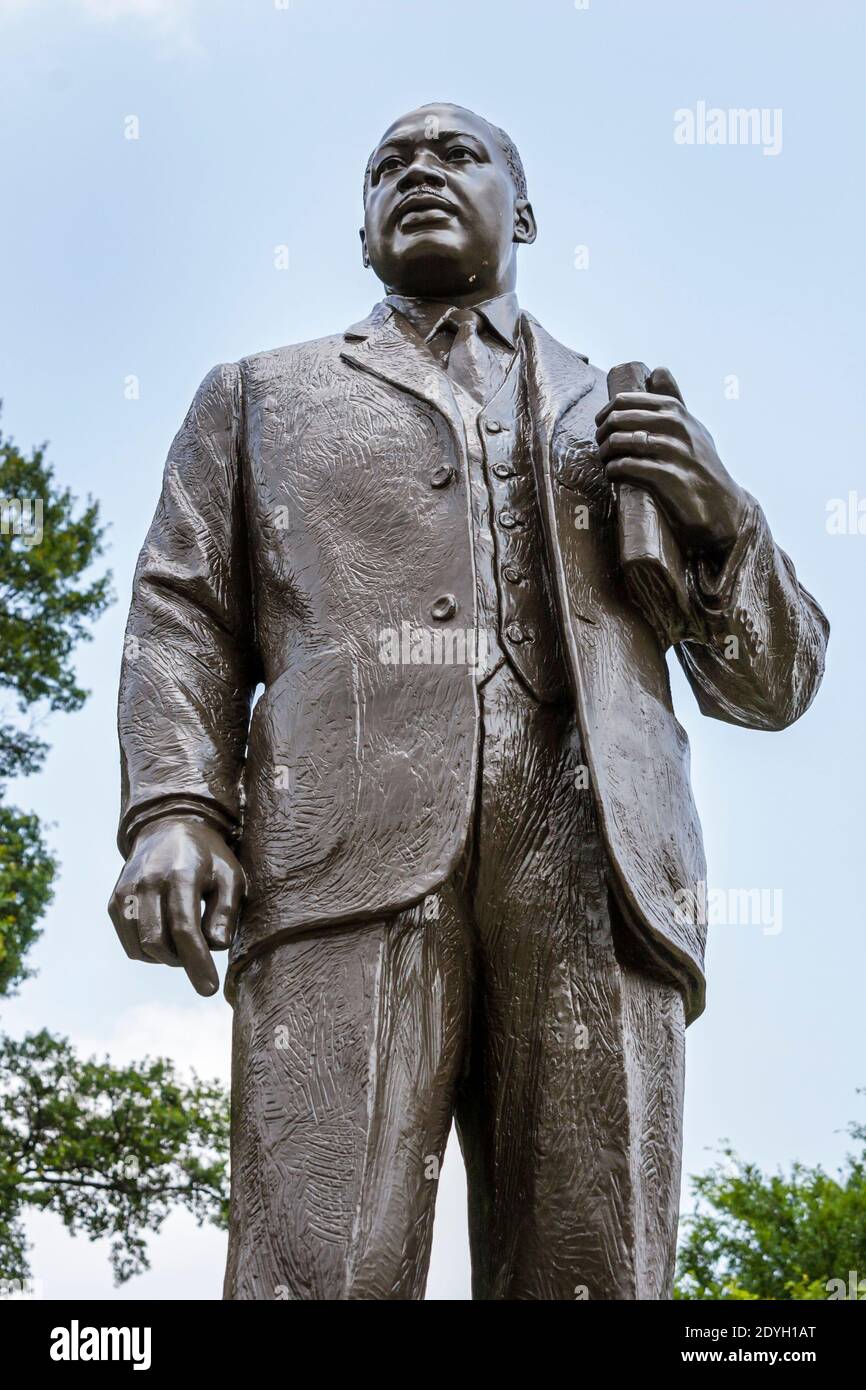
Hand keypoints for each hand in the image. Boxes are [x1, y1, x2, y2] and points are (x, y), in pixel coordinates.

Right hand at [108, 817, 244, 995]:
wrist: (168, 827)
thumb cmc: (207, 857)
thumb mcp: (231, 876)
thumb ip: (227, 911)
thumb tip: (216, 946)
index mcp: (180, 874)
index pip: (185, 929)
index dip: (197, 963)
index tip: (209, 989)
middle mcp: (146, 882)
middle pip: (158, 943)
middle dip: (182, 961)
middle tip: (200, 956)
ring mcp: (125, 891)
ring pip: (140, 947)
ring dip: (166, 958)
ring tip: (185, 942)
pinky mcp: (114, 901)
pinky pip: (130, 943)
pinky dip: (149, 951)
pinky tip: (167, 936)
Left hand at [595, 366, 747, 550]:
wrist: (722, 506)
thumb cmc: (700, 465)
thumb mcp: (692, 426)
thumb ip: (674, 398)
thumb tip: (658, 370)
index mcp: (675, 410)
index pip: (624, 400)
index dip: (605, 414)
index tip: (602, 428)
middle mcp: (675, 426)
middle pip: (618, 419)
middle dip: (602, 434)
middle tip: (602, 447)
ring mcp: (673, 452)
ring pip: (620, 442)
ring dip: (604, 453)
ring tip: (606, 462)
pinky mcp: (668, 478)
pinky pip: (627, 467)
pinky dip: (613, 470)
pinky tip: (614, 475)